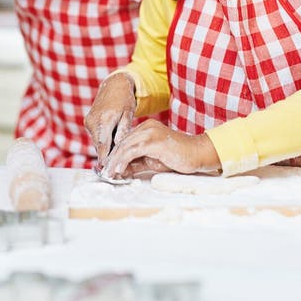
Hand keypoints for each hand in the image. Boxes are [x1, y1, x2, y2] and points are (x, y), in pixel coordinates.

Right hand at [84, 71, 136, 168]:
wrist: (114, 85)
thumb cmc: (125, 100)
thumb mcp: (128, 115)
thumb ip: (123, 131)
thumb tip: (118, 146)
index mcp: (104, 120)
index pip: (104, 146)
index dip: (107, 160)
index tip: (110, 172)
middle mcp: (93, 121)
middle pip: (100, 145)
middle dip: (108, 155)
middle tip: (118, 165)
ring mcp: (88, 121)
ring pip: (98, 141)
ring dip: (106, 146)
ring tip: (118, 152)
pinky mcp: (88, 121)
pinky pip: (96, 135)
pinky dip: (103, 139)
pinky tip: (113, 140)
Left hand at [102, 119, 220, 179]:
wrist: (196, 154)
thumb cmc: (177, 157)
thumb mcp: (152, 161)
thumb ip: (136, 163)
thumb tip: (120, 171)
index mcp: (146, 128)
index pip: (125, 141)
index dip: (114, 155)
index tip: (107, 168)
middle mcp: (147, 127)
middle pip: (123, 142)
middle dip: (112, 159)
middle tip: (104, 173)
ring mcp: (150, 131)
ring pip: (125, 146)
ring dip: (115, 161)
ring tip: (109, 173)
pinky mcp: (153, 140)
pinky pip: (132, 151)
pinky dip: (123, 161)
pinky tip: (118, 170)